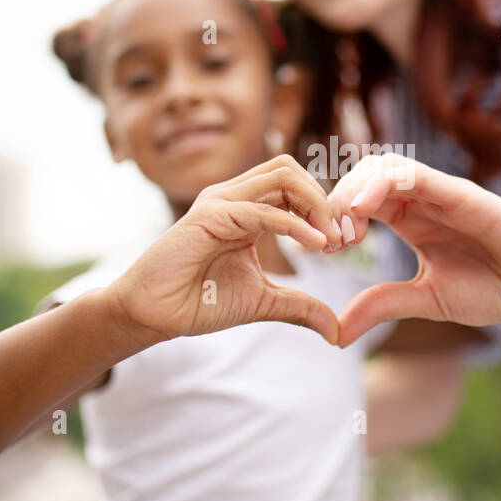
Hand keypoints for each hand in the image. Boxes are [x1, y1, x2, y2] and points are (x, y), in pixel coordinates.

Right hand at [107, 155, 344, 345]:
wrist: (155, 313)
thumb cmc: (200, 301)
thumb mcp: (264, 301)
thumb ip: (300, 306)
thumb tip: (337, 331)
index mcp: (248, 208)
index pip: (296, 186)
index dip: (326, 209)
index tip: (345, 243)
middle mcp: (235, 196)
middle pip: (292, 170)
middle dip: (324, 200)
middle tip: (342, 237)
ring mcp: (222, 200)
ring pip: (282, 175)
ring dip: (315, 204)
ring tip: (330, 240)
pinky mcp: (210, 214)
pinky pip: (262, 209)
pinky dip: (295, 224)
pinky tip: (315, 246)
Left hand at [327, 153, 500, 346]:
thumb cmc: (500, 290)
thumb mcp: (428, 300)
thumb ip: (382, 304)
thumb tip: (335, 332)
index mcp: (412, 220)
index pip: (358, 200)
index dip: (333, 218)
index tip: (325, 251)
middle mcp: (424, 200)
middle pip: (362, 176)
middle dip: (335, 202)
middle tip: (329, 241)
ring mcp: (443, 193)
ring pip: (384, 166)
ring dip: (352, 190)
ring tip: (343, 228)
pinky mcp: (464, 194)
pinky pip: (416, 175)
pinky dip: (381, 184)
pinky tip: (362, 209)